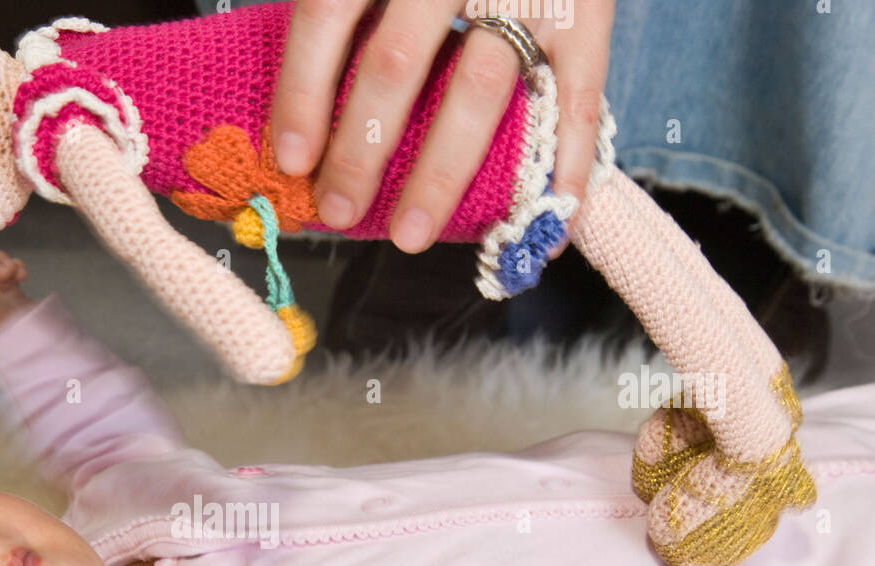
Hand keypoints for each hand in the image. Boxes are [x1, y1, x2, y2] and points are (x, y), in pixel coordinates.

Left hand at [269, 0, 614, 254]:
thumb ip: (353, 3)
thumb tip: (301, 108)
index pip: (329, 14)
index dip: (302, 91)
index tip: (290, 159)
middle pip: (396, 64)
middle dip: (360, 151)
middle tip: (337, 211)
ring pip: (476, 90)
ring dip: (439, 174)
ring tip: (409, 234)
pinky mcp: (585, 8)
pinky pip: (576, 94)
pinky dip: (564, 162)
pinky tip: (544, 217)